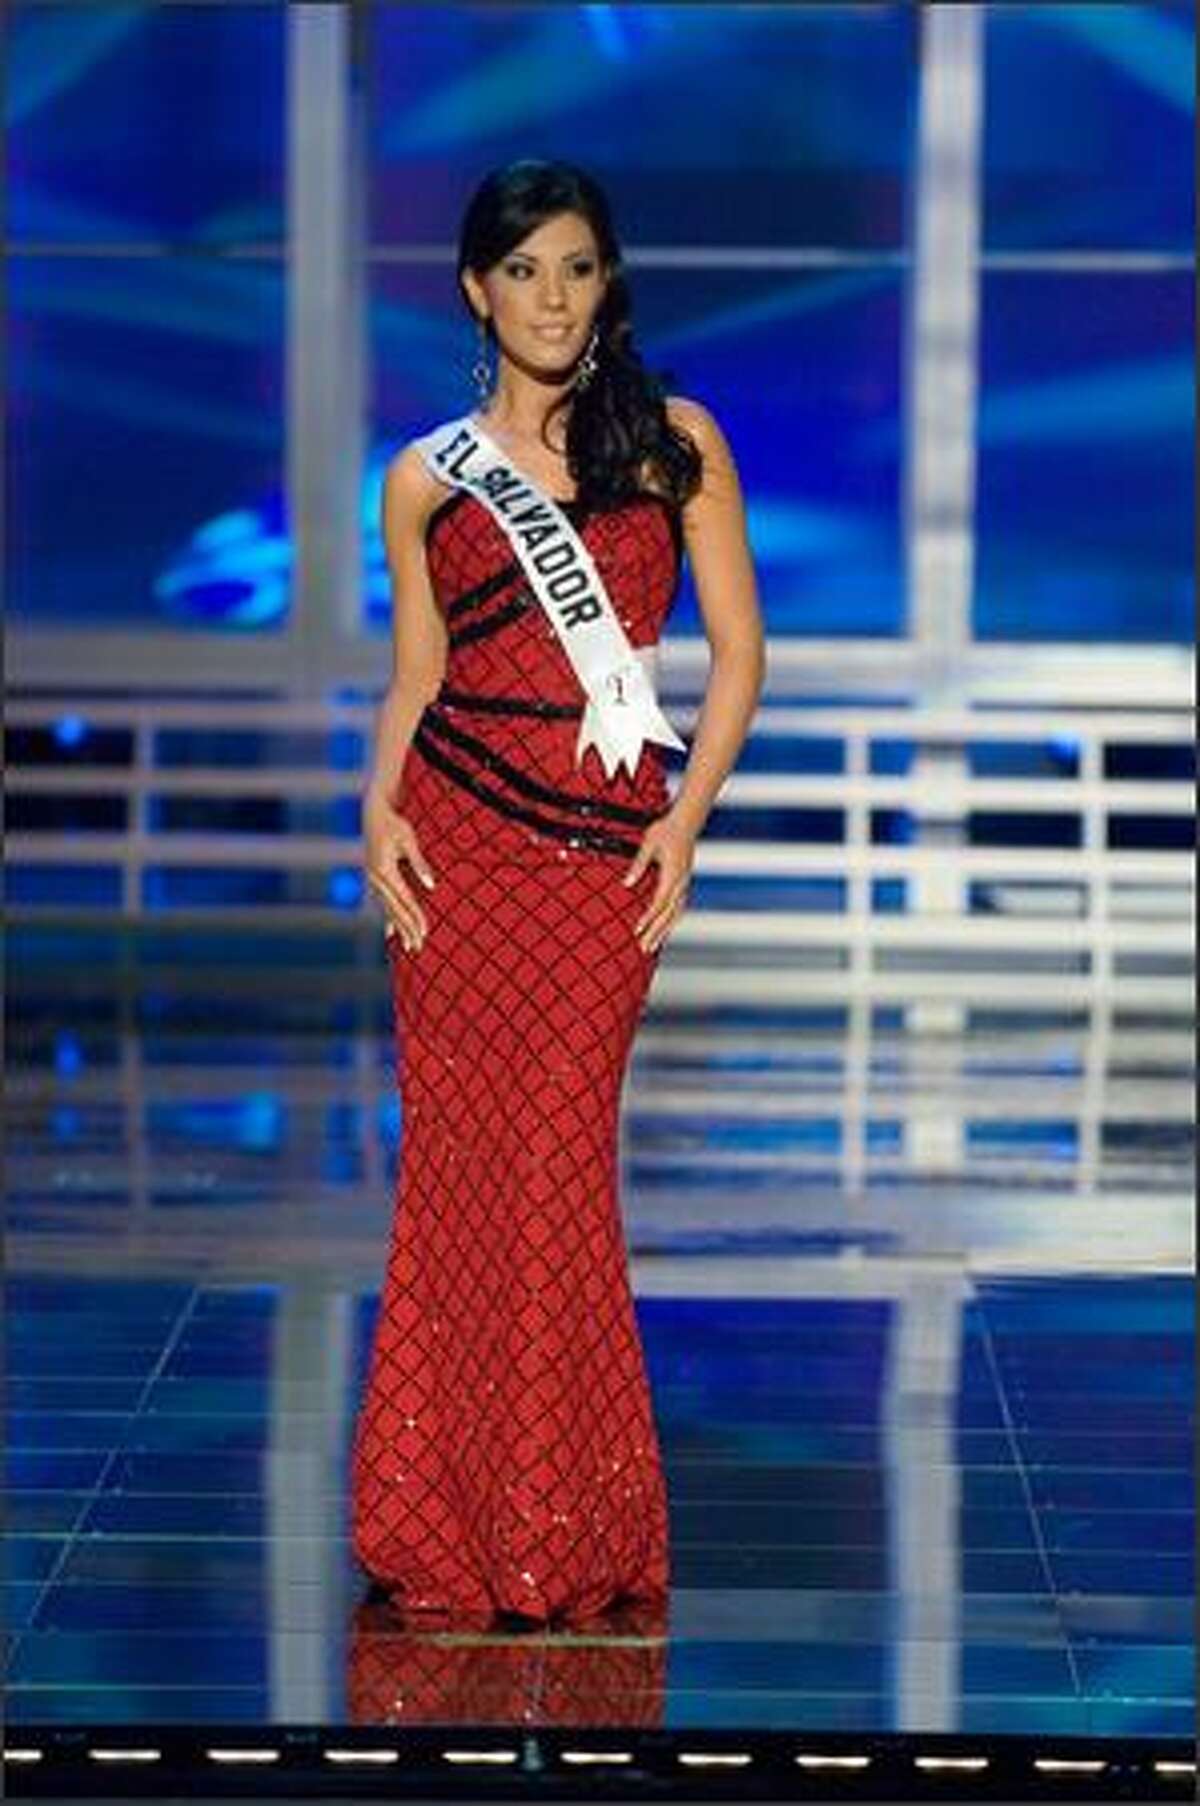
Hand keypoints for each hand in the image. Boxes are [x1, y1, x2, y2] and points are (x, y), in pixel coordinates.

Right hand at [362, 795, 435, 952]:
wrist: (372, 814)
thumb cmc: (394, 824)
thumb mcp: (409, 840)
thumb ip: (419, 863)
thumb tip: (431, 886)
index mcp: (384, 870)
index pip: (404, 899)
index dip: (415, 916)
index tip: (425, 931)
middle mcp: (375, 879)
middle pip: (394, 909)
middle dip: (408, 929)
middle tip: (418, 947)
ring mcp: (372, 880)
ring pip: (387, 910)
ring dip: (399, 928)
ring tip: (409, 946)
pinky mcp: (373, 880)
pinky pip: (381, 904)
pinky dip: (388, 919)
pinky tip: (390, 934)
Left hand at [622, 811, 696, 953]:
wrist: (686, 821)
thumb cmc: (666, 829)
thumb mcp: (648, 843)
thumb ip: (638, 864)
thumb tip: (627, 884)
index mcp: (673, 874)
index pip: (659, 902)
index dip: (648, 918)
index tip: (636, 929)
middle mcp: (681, 883)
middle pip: (668, 914)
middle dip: (655, 933)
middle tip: (643, 949)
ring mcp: (684, 884)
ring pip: (675, 914)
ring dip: (663, 932)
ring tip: (652, 947)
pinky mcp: (684, 883)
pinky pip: (678, 908)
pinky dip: (670, 922)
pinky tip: (663, 931)